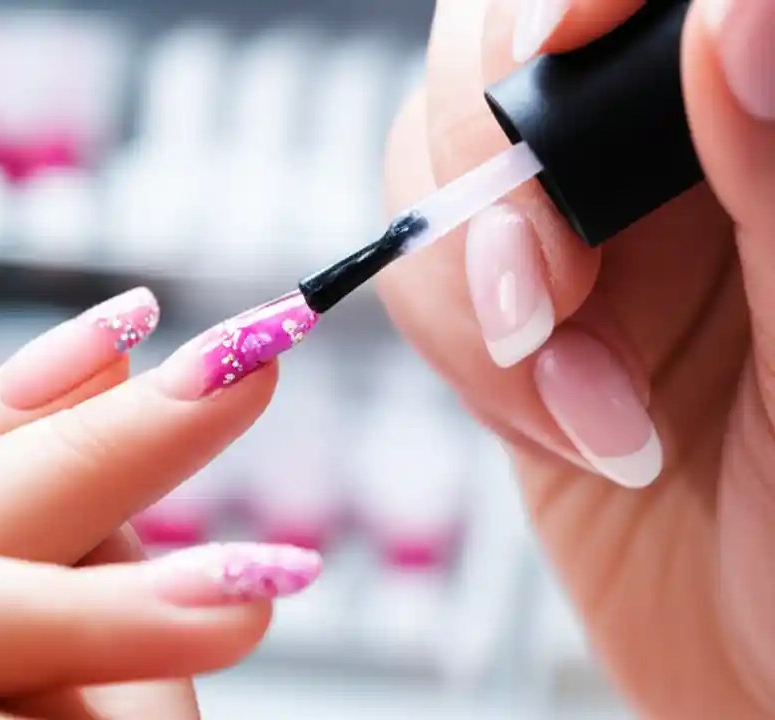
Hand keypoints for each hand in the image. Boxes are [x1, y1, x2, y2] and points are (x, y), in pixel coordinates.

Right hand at [381, 0, 774, 715]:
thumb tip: (742, 12)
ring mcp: (585, 226)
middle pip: (504, 40)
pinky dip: (455, 344)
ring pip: (436, 148)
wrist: (761, 678)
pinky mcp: (511, 301)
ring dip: (472, 284)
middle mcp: (675, 154)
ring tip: (574, 399)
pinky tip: (559, 419)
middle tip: (553, 289)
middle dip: (500, 166)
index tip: (559, 50)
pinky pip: (416, 262)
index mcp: (769, 137)